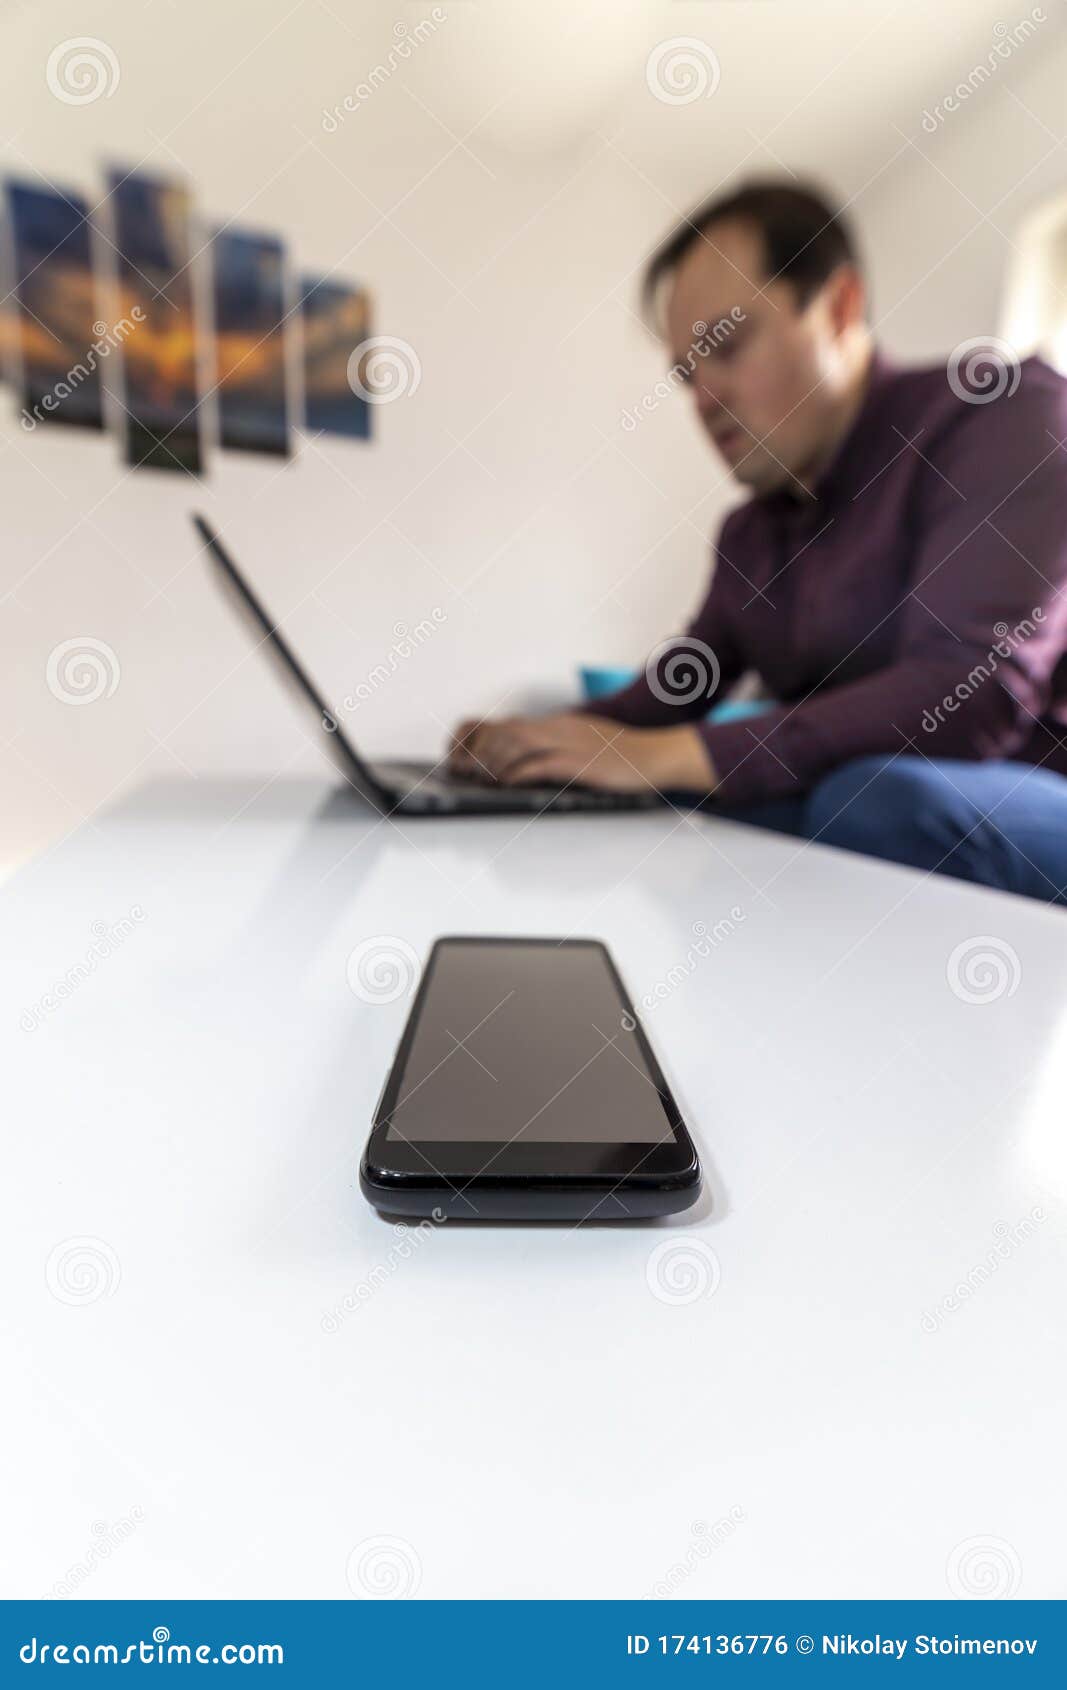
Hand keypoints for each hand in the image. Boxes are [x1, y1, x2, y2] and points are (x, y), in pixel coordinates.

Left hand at [448, 712, 716, 793]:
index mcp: (555, 723)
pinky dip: (517, 774)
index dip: (474, 736)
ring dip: (491, 763)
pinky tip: (506, 784)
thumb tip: (525, 764)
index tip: (458, 755)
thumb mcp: (583, 743)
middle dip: (475, 752)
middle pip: (501, 731)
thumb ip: (555, 748)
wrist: (656, 754)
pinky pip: (539, 765)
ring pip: (514, 744)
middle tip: (462, 772)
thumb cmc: (622, 755)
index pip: (503, 722)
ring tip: (478, 779)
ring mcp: (567, 743)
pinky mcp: (578, 763)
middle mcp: (556, 728)